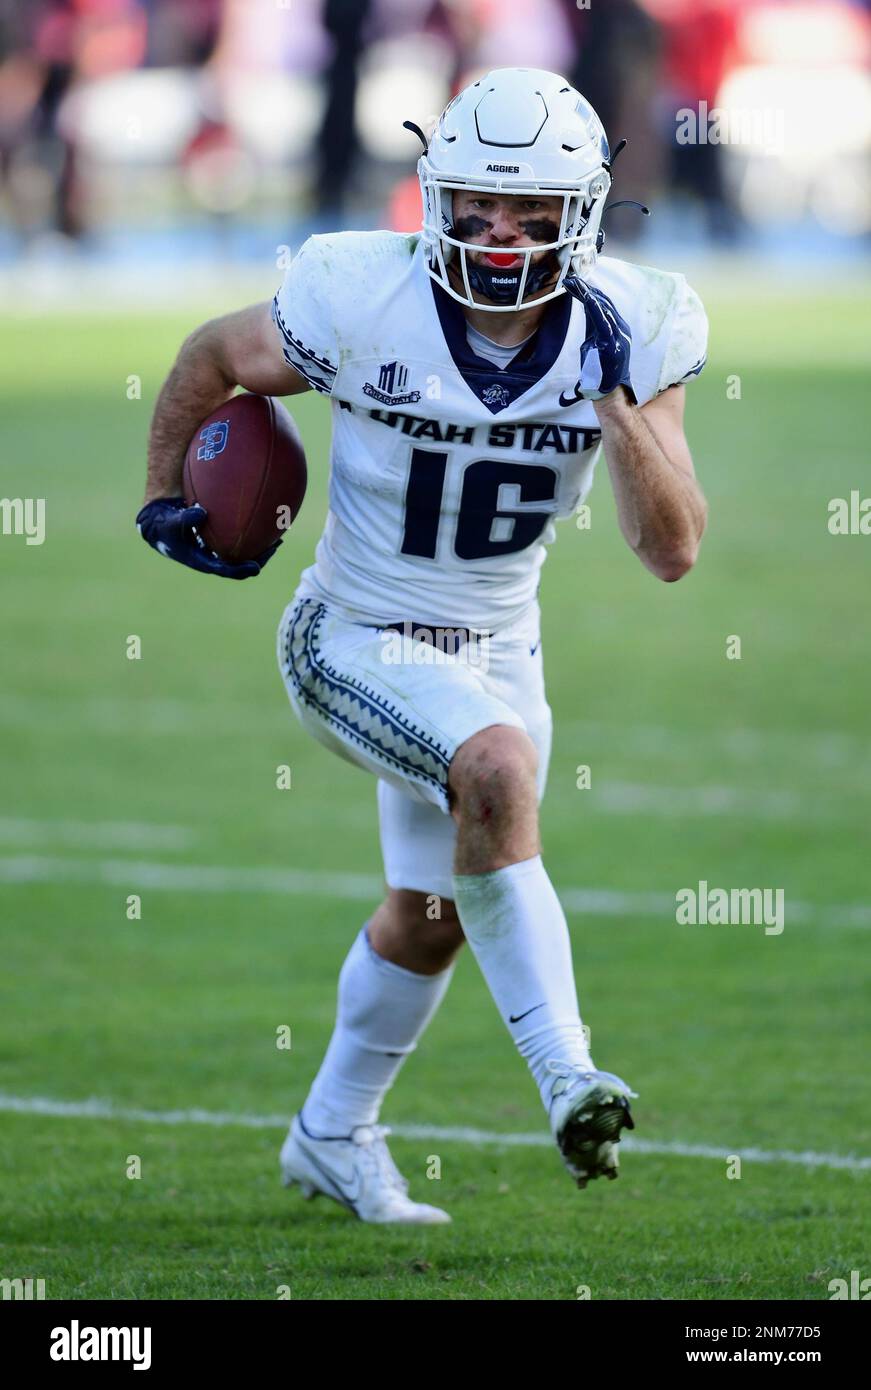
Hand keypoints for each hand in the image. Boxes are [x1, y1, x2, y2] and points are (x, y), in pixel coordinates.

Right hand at [135, 497, 280, 578]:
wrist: (158, 524)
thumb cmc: (164, 524)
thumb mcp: (170, 522)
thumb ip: (184, 519)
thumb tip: (201, 512)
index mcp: (203, 561)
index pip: (226, 569)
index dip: (241, 570)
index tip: (256, 567)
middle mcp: (213, 558)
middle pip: (241, 563)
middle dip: (260, 557)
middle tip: (275, 546)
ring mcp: (217, 550)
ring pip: (243, 552)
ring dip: (260, 546)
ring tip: (278, 536)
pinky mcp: (219, 540)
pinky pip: (239, 538)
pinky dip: (252, 532)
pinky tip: (264, 518)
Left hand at [564, 274, 635, 402]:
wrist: (609, 394)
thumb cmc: (600, 371)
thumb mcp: (593, 344)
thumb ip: (592, 327)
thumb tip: (585, 309)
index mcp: (616, 328)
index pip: (603, 305)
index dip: (589, 292)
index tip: (575, 282)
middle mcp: (621, 329)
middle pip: (603, 303)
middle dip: (586, 289)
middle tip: (571, 279)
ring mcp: (619, 336)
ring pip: (603, 308)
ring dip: (588, 294)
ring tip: (574, 284)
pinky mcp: (613, 344)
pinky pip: (603, 321)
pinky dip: (594, 307)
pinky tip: (586, 297)